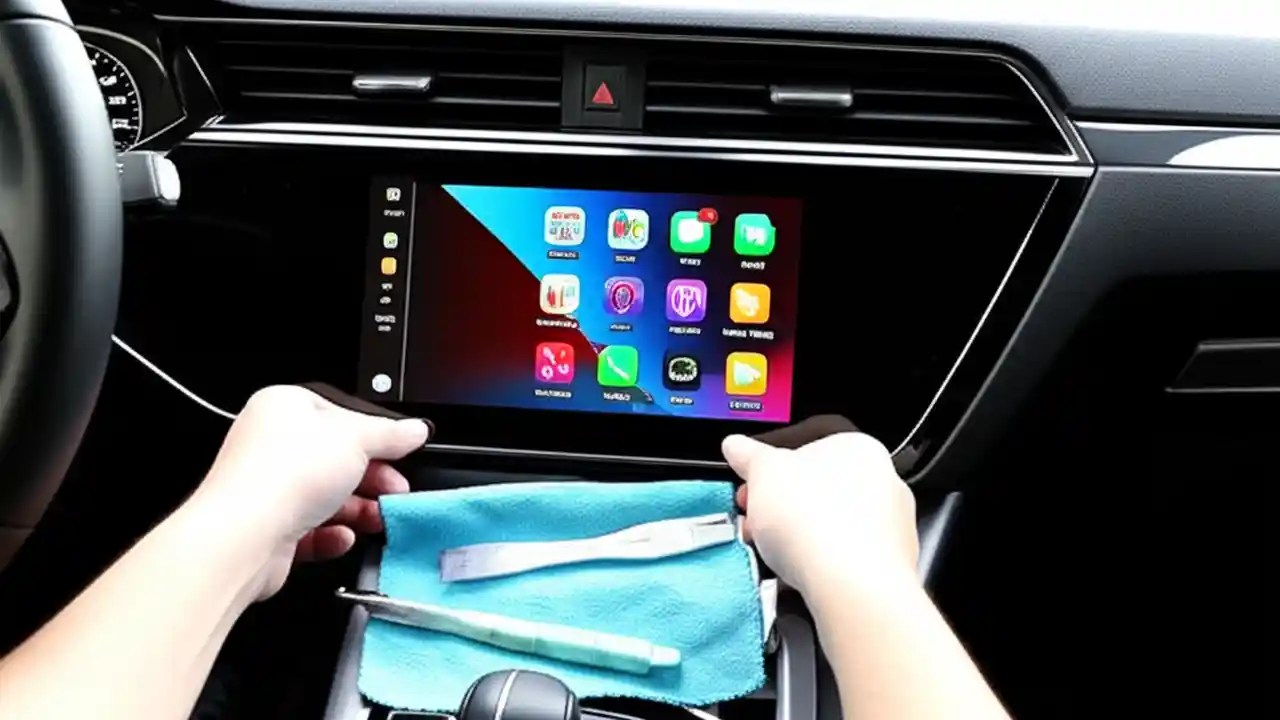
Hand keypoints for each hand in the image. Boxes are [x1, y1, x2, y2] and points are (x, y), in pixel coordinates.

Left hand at [192, 386, 429, 598]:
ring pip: (324, 497)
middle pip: (335, 460)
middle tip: (396, 489)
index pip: (339, 415)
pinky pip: (308, 529)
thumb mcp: (357, 439)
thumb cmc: (283, 475)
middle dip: (372, 478)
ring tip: (379, 518)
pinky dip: (330, 535)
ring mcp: (266, 488)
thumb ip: (391, 434)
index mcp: (284, 407)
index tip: (401, 451)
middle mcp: (269, 445)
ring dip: (358, 510)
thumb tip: (414, 429)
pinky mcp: (267, 528)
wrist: (243, 536)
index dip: (374, 435)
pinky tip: (343, 537)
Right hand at [722, 432, 917, 598]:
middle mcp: (882, 484)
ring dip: (795, 536)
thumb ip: (749, 456)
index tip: (750, 481)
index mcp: (857, 447)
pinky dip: (815, 563)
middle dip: (780, 504)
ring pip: (827, 525)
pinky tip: (795, 573)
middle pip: (816, 488)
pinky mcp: (885, 566)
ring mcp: (888, 527)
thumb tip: (738, 447)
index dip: (770, 465)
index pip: (807, 445)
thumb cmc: (819, 522)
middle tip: (755, 517)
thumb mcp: (763, 472)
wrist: (851, 587)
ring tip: (769, 549)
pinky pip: (840, 557)